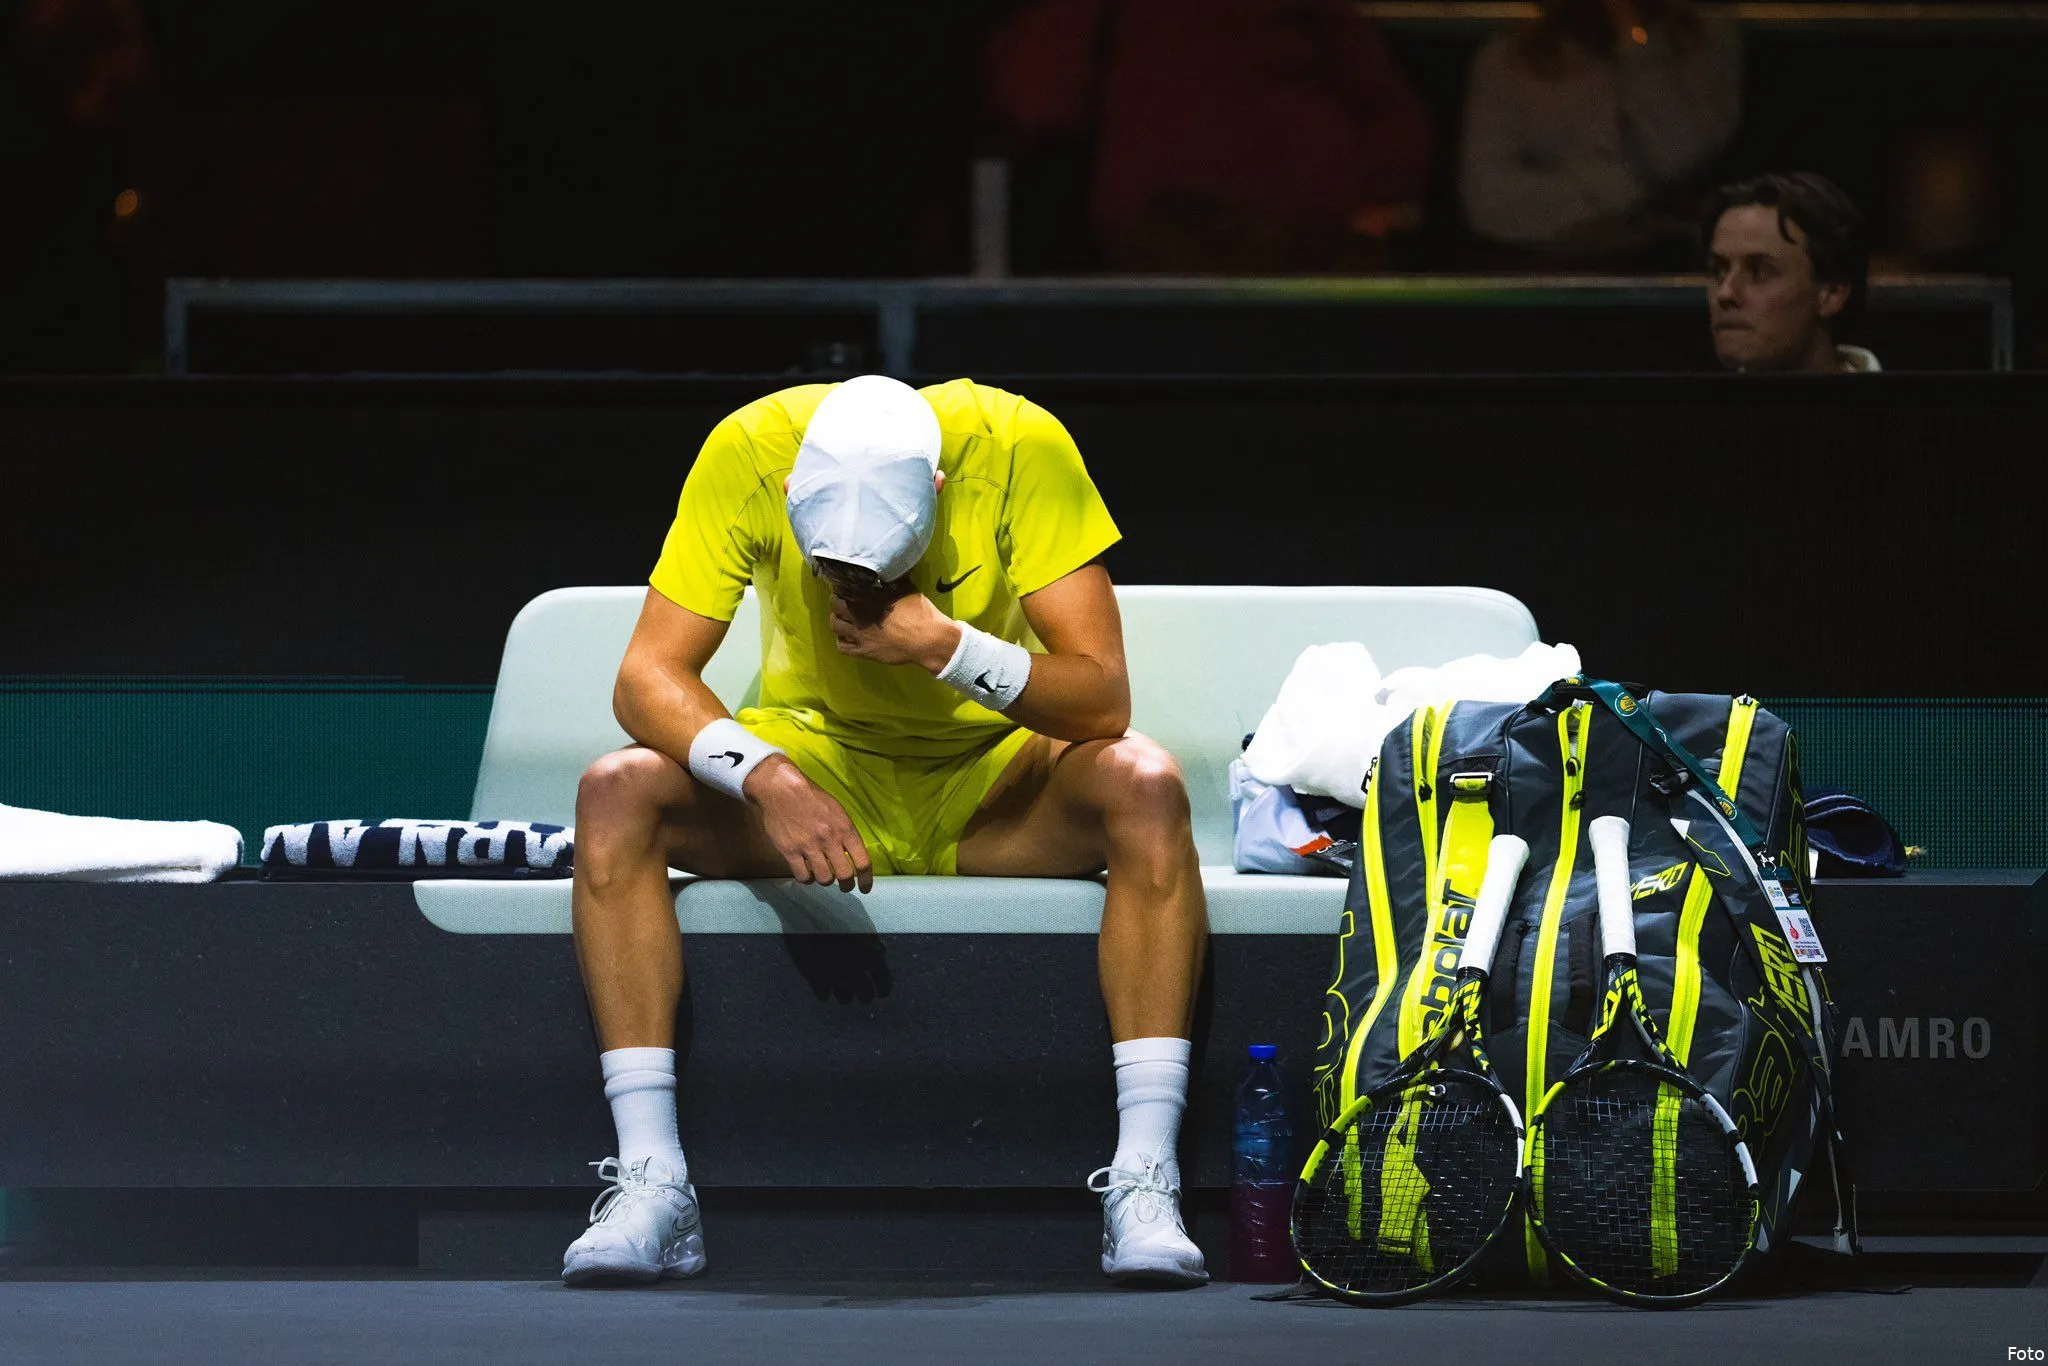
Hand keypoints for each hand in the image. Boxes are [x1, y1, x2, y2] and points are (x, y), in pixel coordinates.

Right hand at [743, 755, 872, 892]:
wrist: (781, 789)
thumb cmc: (811, 797)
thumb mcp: (837, 810)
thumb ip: (845, 832)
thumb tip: (850, 854)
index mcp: (845, 828)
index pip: (863, 862)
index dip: (866, 879)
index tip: (865, 888)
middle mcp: (829, 840)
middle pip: (845, 875)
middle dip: (847, 885)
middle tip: (845, 886)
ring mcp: (809, 846)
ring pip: (825, 879)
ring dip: (826, 880)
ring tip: (824, 875)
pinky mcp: (790, 851)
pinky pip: (803, 876)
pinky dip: (807, 879)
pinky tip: (807, 873)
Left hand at [829, 592, 960, 672]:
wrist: (928, 639)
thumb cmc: (920, 612)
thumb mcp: (907, 589)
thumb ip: (891, 581)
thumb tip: (887, 569)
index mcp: (869, 597)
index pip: (844, 588)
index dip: (843, 588)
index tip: (847, 589)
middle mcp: (859, 614)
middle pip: (834, 605)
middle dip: (837, 602)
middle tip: (844, 603)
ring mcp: (859, 634)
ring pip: (834, 625)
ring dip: (838, 620)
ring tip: (846, 620)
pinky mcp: (864, 651)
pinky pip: (842, 647)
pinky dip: (842, 641)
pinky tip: (850, 637)